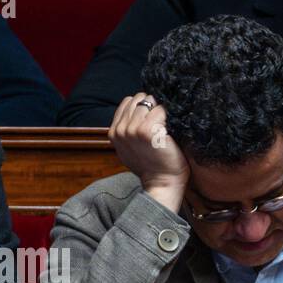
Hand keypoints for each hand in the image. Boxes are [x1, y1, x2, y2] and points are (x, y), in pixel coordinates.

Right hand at [110, 93, 189, 212]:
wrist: (162, 183)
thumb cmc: (151, 167)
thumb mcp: (129, 149)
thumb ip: (126, 130)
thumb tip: (134, 111)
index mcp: (114, 132)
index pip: (128, 101)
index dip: (142, 107)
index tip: (152, 119)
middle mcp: (120, 129)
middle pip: (139, 99)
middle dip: (151, 106)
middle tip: (160, 123)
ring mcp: (132, 129)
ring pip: (149, 103)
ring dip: (160, 112)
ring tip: (164, 129)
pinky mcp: (147, 130)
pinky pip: (160, 110)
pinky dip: (168, 117)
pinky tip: (168, 132)